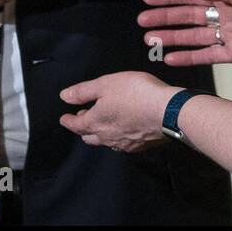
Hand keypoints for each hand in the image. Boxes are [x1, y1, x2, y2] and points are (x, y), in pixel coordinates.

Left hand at [59, 71, 173, 152]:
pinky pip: (122, 144)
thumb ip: (83, 91)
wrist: (167, 112)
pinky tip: (123, 130)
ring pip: (106, 142)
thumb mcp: (105, 84)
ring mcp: (124, 144)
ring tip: (102, 123)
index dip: (68, 121)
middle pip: (89, 137)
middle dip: (83, 128)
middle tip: (83, 118)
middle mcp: (107, 137)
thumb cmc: (135, 93)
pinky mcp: (140, 145)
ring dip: (100, 133)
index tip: (64, 118)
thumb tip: (64, 96)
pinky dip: (117, 137)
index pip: (76, 125)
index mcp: (95, 123)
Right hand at [139, 0, 231, 70]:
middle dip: (164, 18)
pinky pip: (206, 55)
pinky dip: (188, 57)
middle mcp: (225, 16)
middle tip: (143, 21)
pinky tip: (172, 58)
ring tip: (151, 40)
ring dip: (172, 38)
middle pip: (188, 16)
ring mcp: (228, 35)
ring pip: (192, 36)